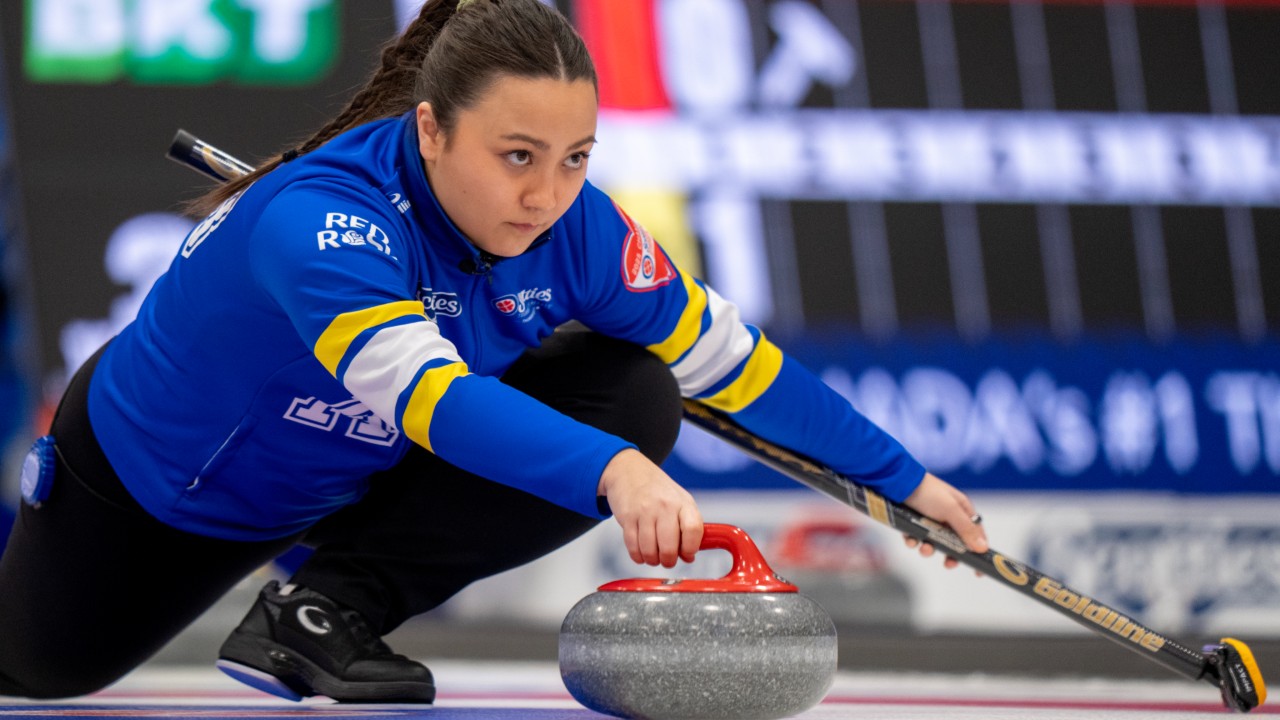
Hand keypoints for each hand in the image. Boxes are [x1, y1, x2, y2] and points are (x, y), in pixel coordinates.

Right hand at [598, 448, 703, 567]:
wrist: (629, 470)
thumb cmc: (657, 489)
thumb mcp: (680, 501)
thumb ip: (688, 527)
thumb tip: (689, 557)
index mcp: (683, 503)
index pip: (693, 530)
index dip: (691, 548)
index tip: (687, 554)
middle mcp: (665, 506)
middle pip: (669, 547)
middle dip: (669, 561)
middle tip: (668, 560)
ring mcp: (644, 512)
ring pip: (649, 551)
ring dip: (652, 560)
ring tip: (653, 556)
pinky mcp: (627, 518)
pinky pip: (633, 547)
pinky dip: (638, 556)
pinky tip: (641, 552)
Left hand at [901, 472, 987, 569]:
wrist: (898, 483)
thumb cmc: (929, 493)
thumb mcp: (950, 510)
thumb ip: (966, 529)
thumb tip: (983, 548)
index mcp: (962, 510)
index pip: (976, 534)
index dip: (978, 550)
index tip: (979, 569)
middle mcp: (948, 516)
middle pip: (955, 543)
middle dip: (951, 555)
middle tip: (948, 564)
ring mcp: (930, 520)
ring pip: (934, 542)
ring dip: (929, 549)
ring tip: (924, 548)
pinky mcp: (914, 522)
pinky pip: (916, 538)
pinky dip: (913, 541)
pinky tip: (910, 539)